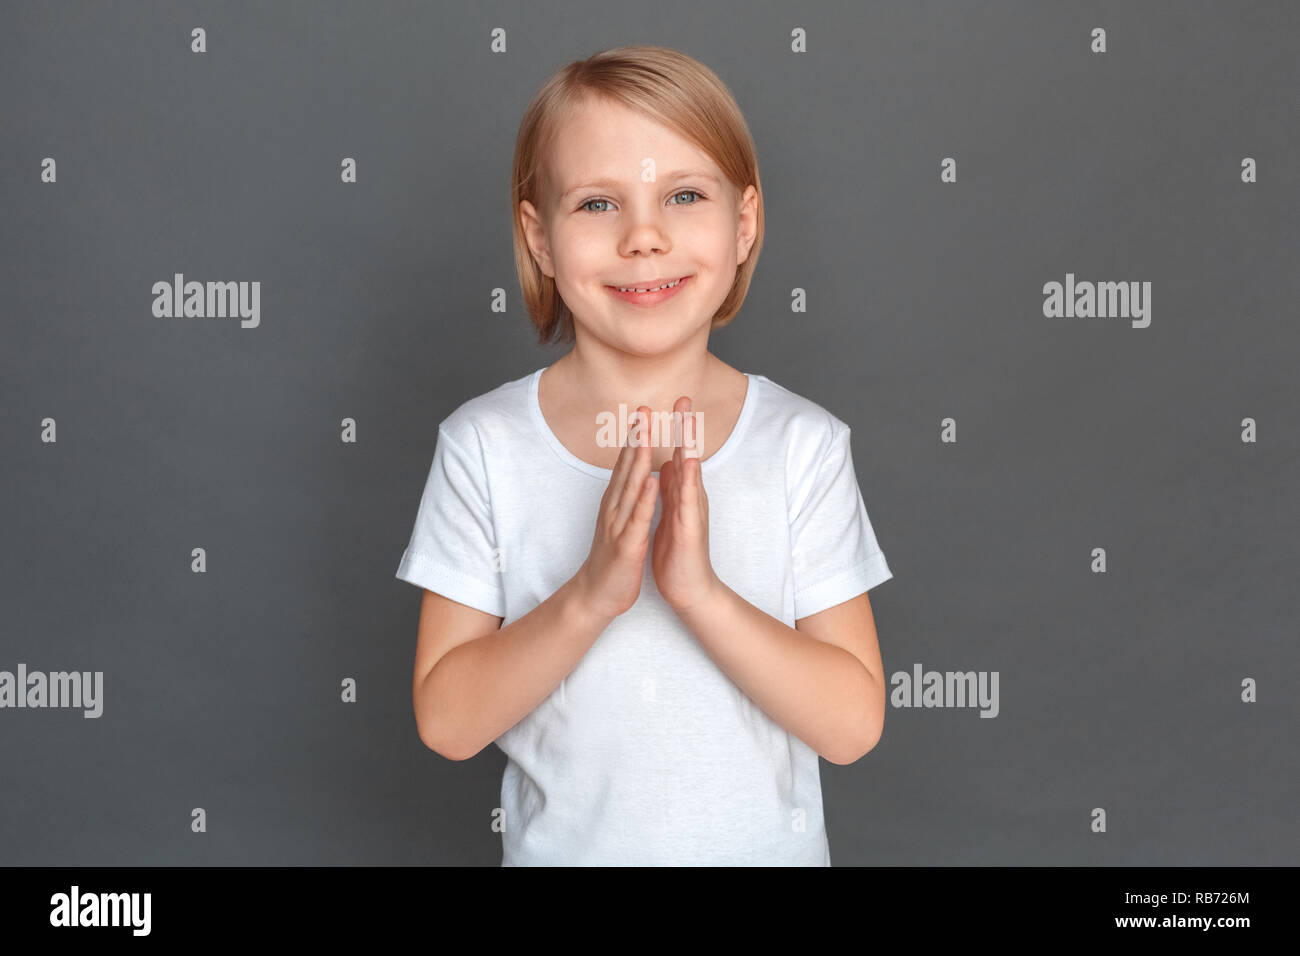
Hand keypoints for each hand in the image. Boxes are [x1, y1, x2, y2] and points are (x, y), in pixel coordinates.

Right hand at [574, 406, 657, 620]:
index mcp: (615, 504)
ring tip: (646, 435)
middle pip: (625, 469)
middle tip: (643, 410)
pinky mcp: (626, 544)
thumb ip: (624, 500)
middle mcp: (614, 509)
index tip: (642, 414)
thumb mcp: (617, 523)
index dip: (633, 439)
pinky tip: (651, 481)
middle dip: (635, 439)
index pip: (624, 466)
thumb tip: (630, 479)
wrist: (595, 595)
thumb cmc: (610, 559)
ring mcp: (618, 525)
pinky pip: (637, 519)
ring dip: (637, 460)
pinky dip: (644, 499)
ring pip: (629, 488)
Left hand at [652, 396, 721, 614]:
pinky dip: (689, 481)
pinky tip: (688, 463)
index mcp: (681, 493)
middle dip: (687, 427)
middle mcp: (690, 498)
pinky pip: (689, 501)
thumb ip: (672, 488)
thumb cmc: (678, 552)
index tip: (675, 401)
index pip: (679, 453)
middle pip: (689, 454)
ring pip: (692, 473)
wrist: (688, 588)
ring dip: (690, 446)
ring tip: (689, 421)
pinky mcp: (691, 528)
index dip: (677, 428)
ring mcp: (693, 511)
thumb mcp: (671, 512)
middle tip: (685, 397)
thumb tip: (668, 464)